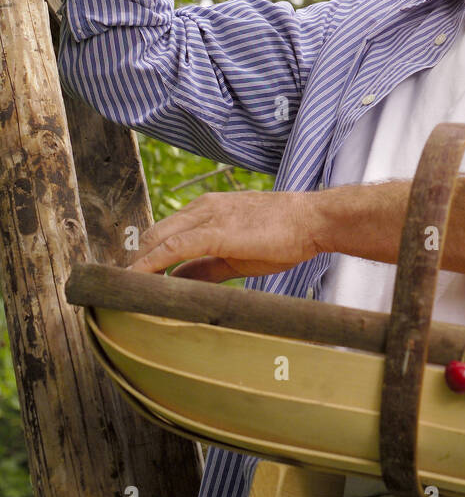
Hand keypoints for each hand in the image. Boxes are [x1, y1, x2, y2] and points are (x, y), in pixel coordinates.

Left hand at [129, 191, 320, 281]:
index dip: (145, 255)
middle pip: (154, 233)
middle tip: (120, 287)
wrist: (312, 221)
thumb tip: (176, 279)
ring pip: (158, 238)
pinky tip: (138, 279)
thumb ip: (205, 266)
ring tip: (122, 287)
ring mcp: (208, 217)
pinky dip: (151, 263)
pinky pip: (173, 247)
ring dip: (137, 263)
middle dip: (134, 260)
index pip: (165, 231)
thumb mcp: (237, 255)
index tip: (130, 277)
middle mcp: (202, 208)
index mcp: (208, 211)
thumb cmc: (283, 236)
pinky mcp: (216, 232)